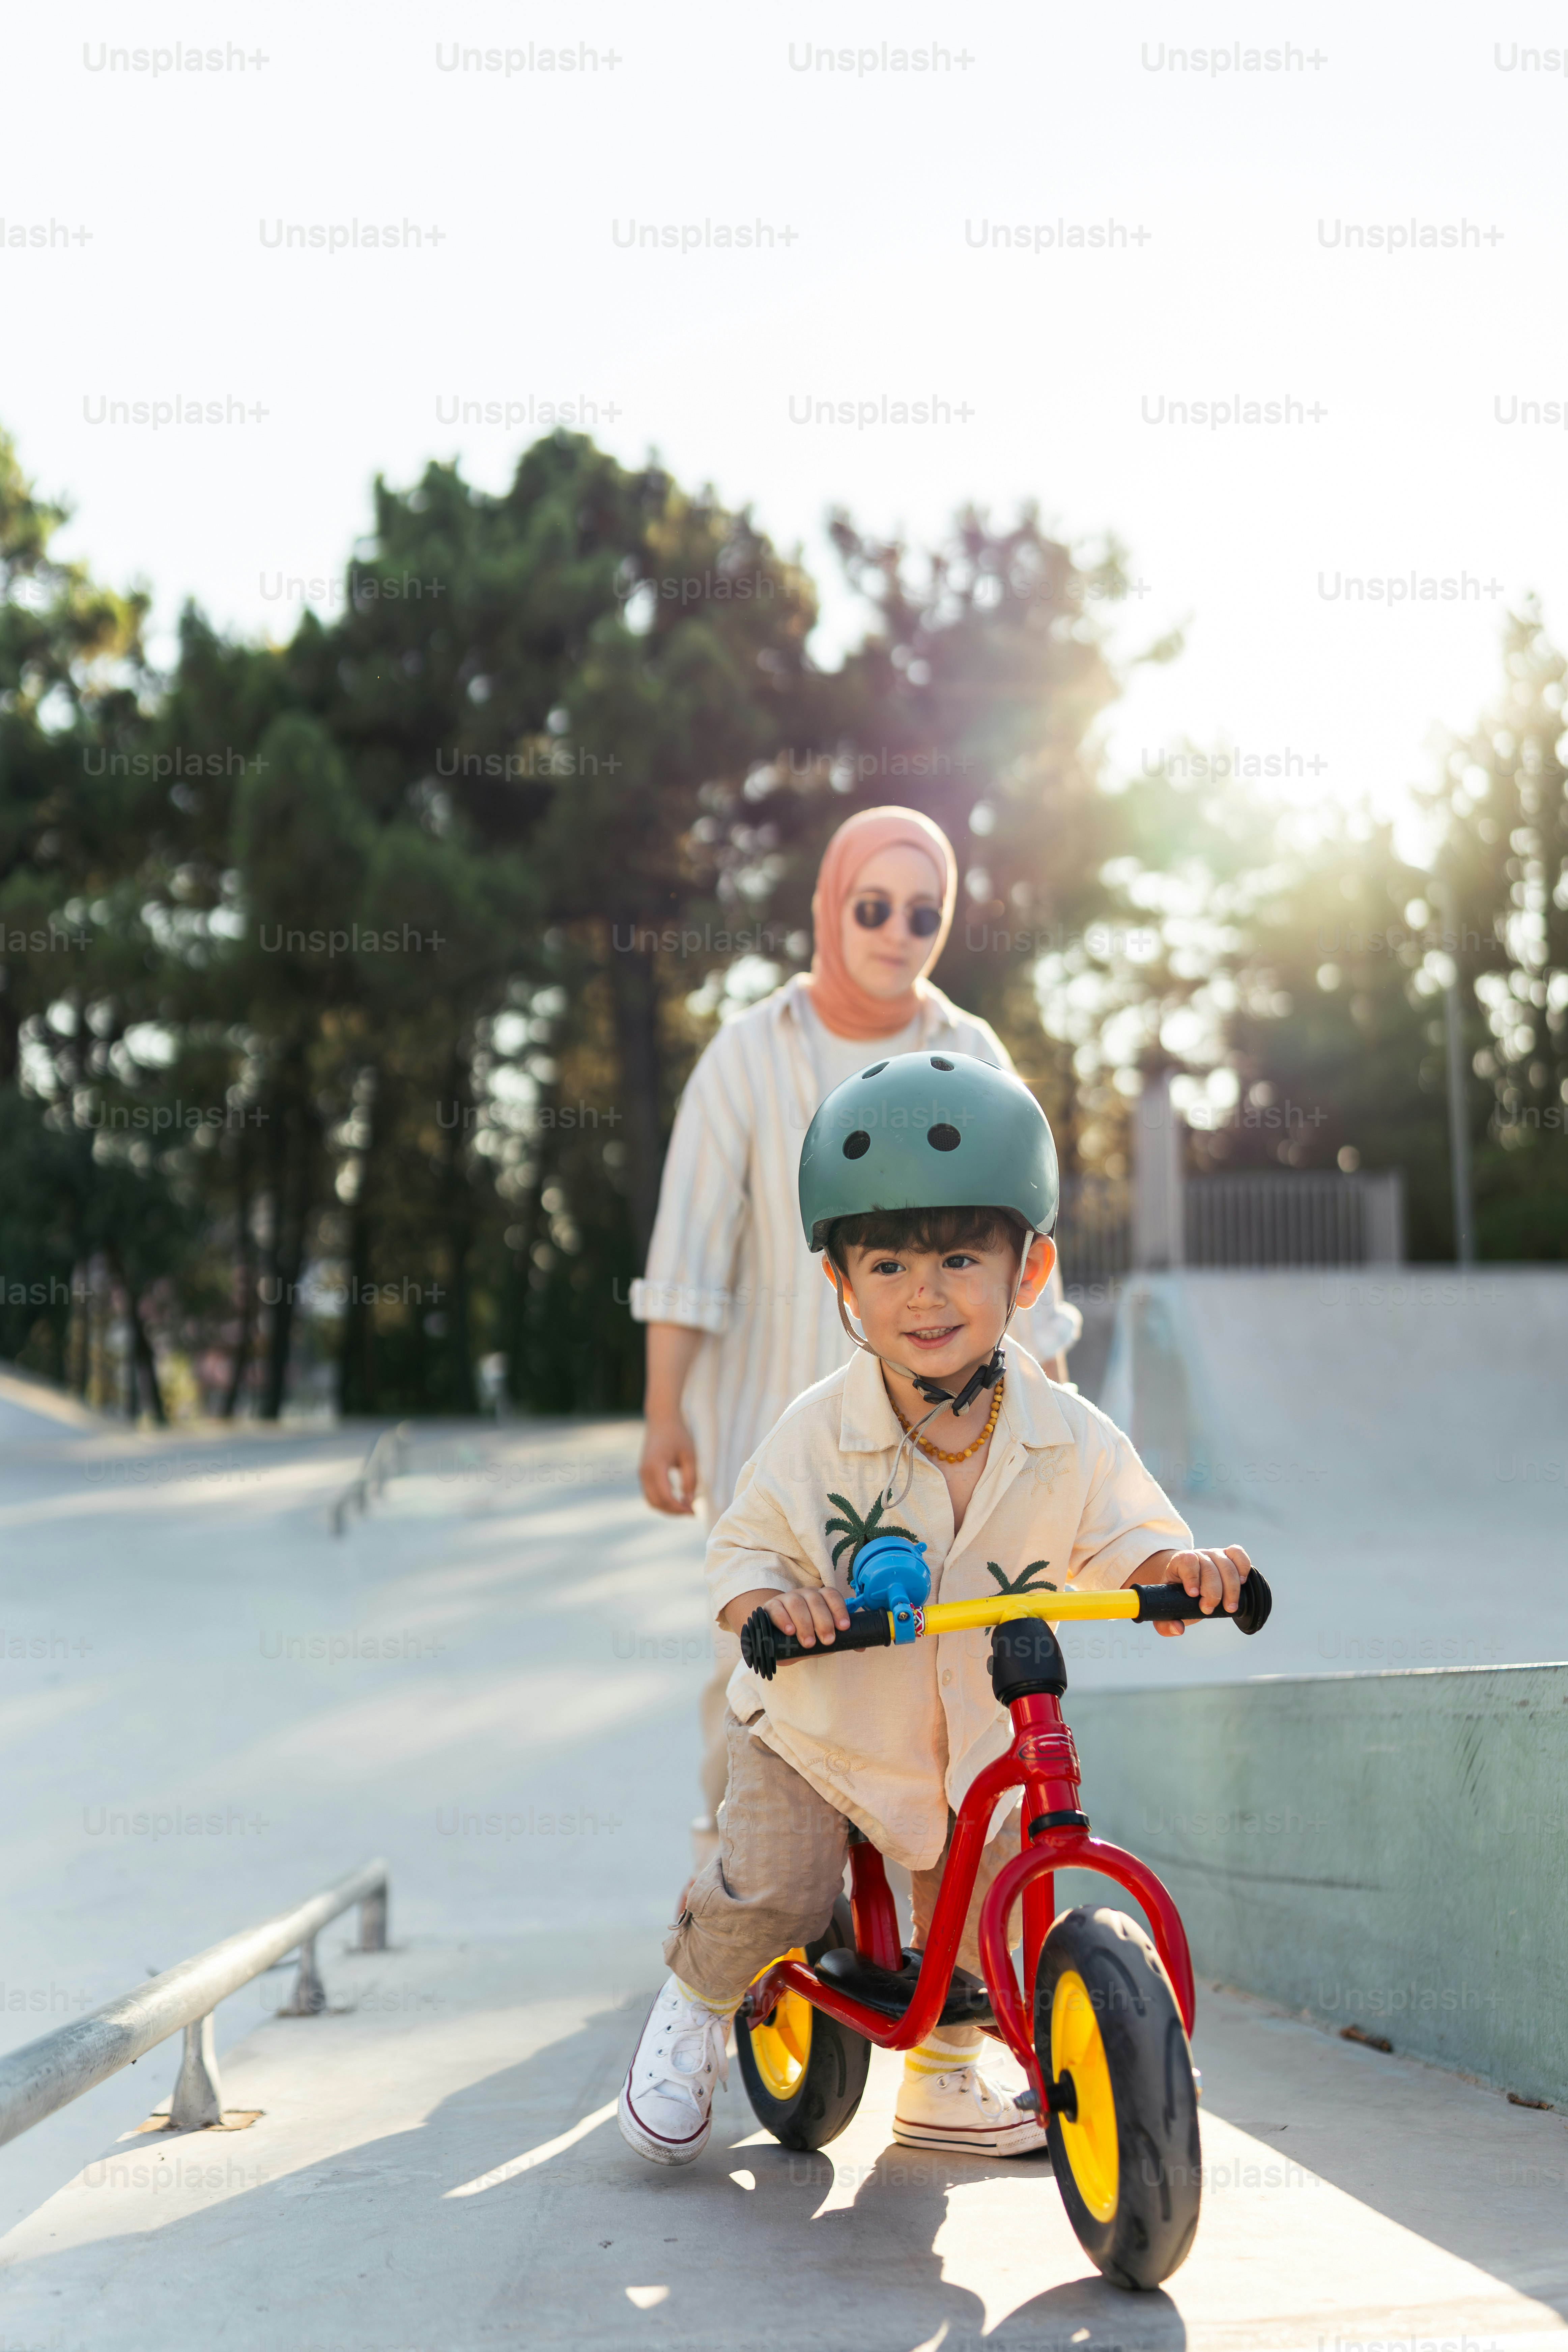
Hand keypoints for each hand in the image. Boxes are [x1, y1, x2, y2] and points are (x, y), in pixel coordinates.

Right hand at [639, 1414, 697, 1515]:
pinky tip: (677, 1499)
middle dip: (674, 1511)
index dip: (679, 1508)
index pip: (666, 1497)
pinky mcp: (643, 1473)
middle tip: (692, 1512)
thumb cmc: (678, 1435)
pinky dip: (662, 1501)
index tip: (694, 1512)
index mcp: (655, 1467)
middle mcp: (644, 1472)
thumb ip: (690, 1479)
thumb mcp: (689, 1456)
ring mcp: (641, 1473)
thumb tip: (690, 1501)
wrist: (661, 1419)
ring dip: (667, 1508)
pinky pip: (650, 1494)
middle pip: (657, 1503)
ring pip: (651, 1501)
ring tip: (685, 1507)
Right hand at [720, 1584, 852, 1645]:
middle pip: (816, 1601)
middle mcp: (804, 1594)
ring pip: (797, 1604)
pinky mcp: (770, 1607)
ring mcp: (786, 1598)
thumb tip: (861, 1648)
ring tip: (809, 1642)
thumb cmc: (804, 1632)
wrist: (774, 1633)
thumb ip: (839, 1640)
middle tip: (828, 1640)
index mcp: (820, 1597)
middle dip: (824, 1621)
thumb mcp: (821, 1636)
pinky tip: (789, 1631)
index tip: (844, 1627)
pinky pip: (776, 1609)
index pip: (832, 1595)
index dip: (839, 1609)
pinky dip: (783, 1619)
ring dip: (805, 1623)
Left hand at [1137, 1545, 1252, 1637]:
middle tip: (1209, 1609)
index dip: (1192, 1577)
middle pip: (1209, 1568)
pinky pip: (1238, 1554)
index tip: (1193, 1595)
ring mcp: (1213, 1554)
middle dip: (1213, 1592)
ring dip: (1231, 1588)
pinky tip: (1242, 1583)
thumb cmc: (1175, 1596)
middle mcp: (1197, 1556)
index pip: (1187, 1562)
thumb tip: (1178, 1628)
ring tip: (1229, 1607)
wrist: (1182, 1580)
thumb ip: (1165, 1624)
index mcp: (1178, 1564)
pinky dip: (1243, 1567)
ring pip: (1226, 1564)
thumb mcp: (1166, 1610)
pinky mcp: (1227, 1556)